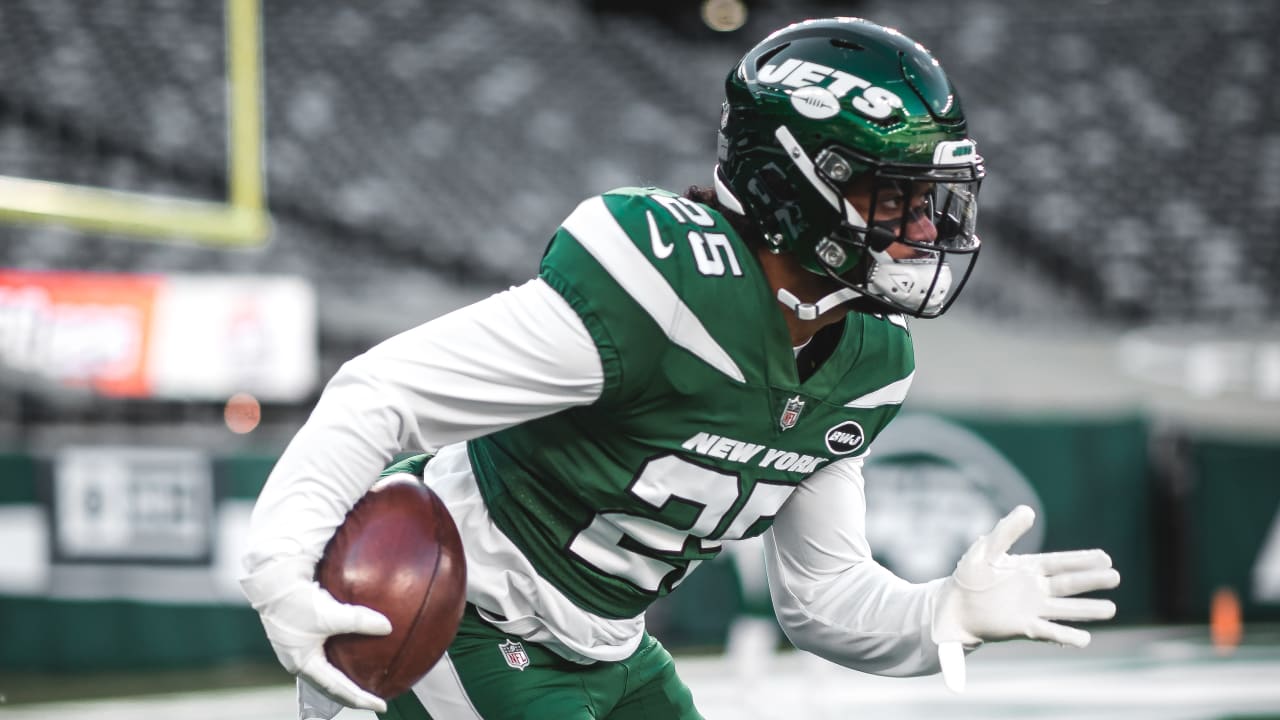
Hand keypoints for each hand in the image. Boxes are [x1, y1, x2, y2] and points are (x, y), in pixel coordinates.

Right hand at [240, 556, 392, 712]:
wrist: (273, 580)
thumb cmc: (295, 602)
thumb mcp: (330, 615)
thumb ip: (359, 620)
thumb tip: (387, 627)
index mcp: (303, 664)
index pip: (336, 689)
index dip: (359, 699)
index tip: (381, 706)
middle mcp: (299, 660)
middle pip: (330, 684)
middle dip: (353, 693)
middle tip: (375, 697)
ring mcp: (300, 646)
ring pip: (328, 668)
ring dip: (347, 674)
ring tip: (367, 677)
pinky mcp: (303, 631)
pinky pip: (327, 649)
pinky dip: (342, 654)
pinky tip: (356, 647)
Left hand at [931, 505, 1120, 692]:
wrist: (953, 607)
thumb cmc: (969, 576)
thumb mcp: (986, 549)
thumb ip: (1006, 531)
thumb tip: (1028, 510)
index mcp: (1029, 568)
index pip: (1061, 563)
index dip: (1082, 561)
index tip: (1105, 558)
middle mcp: (1036, 589)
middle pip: (1068, 585)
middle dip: (1091, 581)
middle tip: (1115, 577)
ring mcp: (1033, 609)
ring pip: (1066, 610)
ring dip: (1087, 610)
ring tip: (1111, 609)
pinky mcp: (1025, 628)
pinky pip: (1050, 632)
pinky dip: (1067, 636)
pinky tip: (1085, 638)